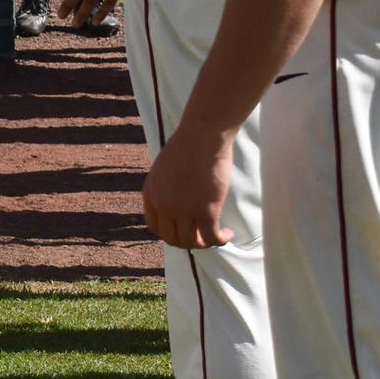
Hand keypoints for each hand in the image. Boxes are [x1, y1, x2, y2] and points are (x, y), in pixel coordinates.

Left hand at [143, 124, 234, 248]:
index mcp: (151, 193)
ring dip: (204, 243)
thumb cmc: (187, 144)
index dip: (169, 233)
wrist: (202, 135)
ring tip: (215, 236)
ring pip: (192, 242)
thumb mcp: (164, 167)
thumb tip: (176, 200)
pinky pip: (212, 237)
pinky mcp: (207, 211)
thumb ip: (164, 186)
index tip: (182, 231)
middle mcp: (164, 206)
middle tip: (201, 237)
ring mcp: (184, 211)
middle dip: (187, 241)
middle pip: (173, 238)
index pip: (155, 226)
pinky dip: (221, 240)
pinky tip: (228, 234)